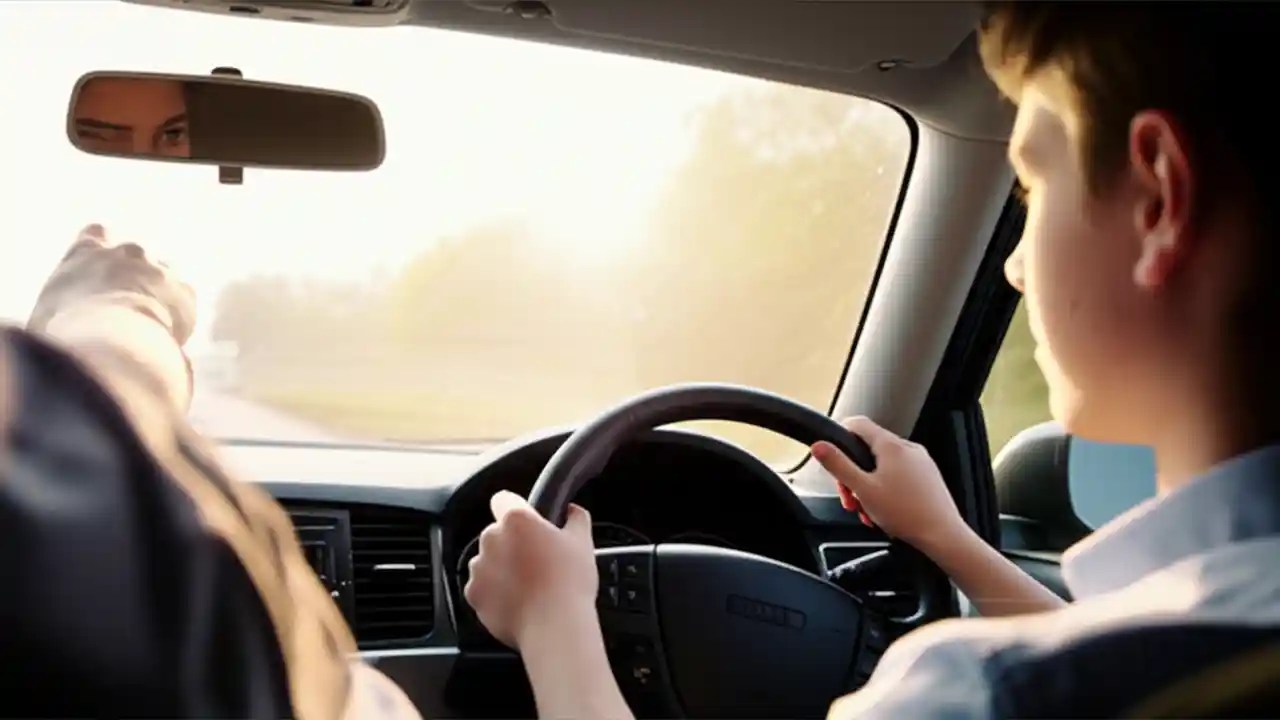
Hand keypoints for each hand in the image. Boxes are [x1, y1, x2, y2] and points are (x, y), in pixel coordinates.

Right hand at [29, 224, 195, 345]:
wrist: (109, 338)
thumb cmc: (66, 330)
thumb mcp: (50, 313)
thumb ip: (67, 303)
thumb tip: (75, 317)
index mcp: (86, 252)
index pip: (95, 234)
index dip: (101, 250)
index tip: (102, 270)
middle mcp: (126, 252)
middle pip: (136, 256)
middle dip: (135, 276)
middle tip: (127, 309)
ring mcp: (159, 269)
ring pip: (164, 279)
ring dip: (159, 297)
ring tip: (147, 329)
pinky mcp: (185, 291)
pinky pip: (184, 303)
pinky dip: (177, 318)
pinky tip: (165, 339)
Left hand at [463, 491, 597, 649]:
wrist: (554, 627)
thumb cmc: (569, 583)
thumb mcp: (582, 542)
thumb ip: (576, 517)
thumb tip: (572, 511)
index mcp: (516, 520)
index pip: (503, 499)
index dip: (516, 508)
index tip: (527, 522)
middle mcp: (491, 539)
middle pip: (497, 532)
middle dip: (511, 542)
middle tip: (537, 560)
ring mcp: (479, 568)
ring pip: (487, 560)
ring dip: (501, 567)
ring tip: (528, 584)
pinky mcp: (474, 594)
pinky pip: (482, 586)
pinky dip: (494, 592)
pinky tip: (517, 600)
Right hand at [811, 416, 965, 552]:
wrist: (942, 534)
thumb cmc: (906, 513)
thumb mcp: (862, 489)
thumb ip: (838, 466)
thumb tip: (819, 446)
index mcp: (891, 446)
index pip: (857, 424)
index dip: (840, 437)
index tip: (832, 455)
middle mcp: (908, 448)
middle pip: (869, 450)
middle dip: (853, 474)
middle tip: (850, 497)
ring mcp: (921, 462)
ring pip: (883, 466)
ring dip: (869, 486)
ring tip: (868, 510)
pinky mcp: (928, 477)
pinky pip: (900, 476)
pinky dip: (886, 489)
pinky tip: (884, 511)